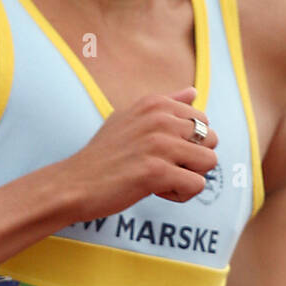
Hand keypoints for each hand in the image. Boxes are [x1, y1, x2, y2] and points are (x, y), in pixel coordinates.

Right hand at [70, 86, 217, 220]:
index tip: (159, 151)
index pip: (204, 120)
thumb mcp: (130, 117)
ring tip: (160, 179)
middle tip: (162, 167)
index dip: (187, 142)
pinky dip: (180, 194)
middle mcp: (159, 118)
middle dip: (193, 159)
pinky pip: (197, 185)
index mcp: (156, 103)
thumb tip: (194, 91)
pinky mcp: (156, 171)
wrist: (74, 183)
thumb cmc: (103, 155)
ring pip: (209, 162)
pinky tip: (155, 190)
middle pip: (212, 140)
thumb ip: (166, 103)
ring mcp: (159, 144)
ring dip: (188, 177)